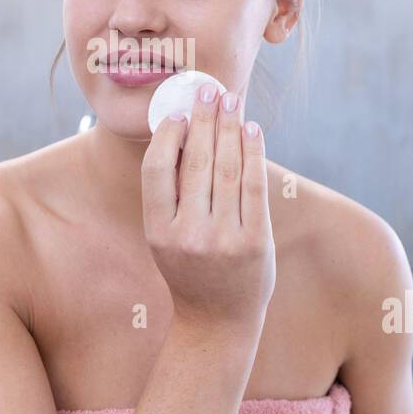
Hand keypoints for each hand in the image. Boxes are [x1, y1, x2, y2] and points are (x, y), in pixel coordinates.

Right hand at [140, 83, 275, 332]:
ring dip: (229, 129)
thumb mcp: (164, 239)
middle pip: (195, 162)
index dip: (167, 136)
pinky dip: (253, 153)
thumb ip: (170, 195)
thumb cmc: (189, 271)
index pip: (157, 171)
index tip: (177, 113)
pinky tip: (251, 131)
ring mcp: (224, 239)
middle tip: (208, 92)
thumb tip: (180, 133)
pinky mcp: (255, 241)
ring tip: (230, 103)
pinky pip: (254, 186)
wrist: (217, 321)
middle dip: (203, 121)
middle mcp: (189, 235)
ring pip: (227, 169)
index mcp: (158, 232)